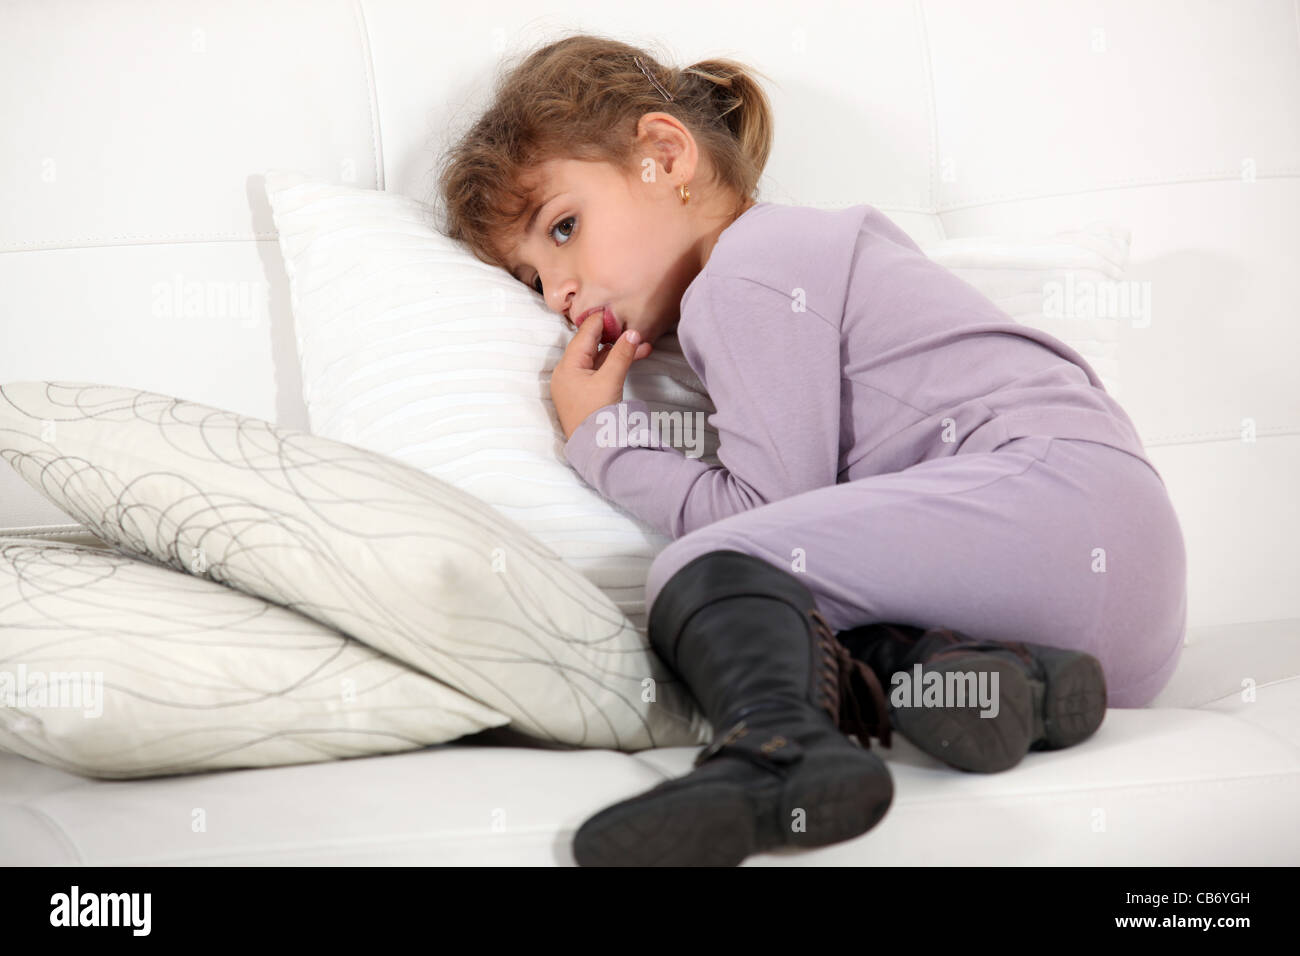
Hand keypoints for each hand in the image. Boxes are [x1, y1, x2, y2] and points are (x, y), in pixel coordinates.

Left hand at [551, 310, 652, 440]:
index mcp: (567, 366)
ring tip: (641, 346)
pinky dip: (613, 365)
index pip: (584, 335)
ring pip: (597, 360)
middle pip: (590, 347)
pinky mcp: (585, 394)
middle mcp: (567, 373)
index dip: (600, 321)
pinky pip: (599, 372)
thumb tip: (632, 333)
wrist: (594, 448)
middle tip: (631, 327)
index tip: (614, 309)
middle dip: (613, 338)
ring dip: (617, 352)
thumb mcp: (610, 380)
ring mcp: (575, 384)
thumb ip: (621, 354)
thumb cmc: (596, 414)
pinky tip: (630, 358)